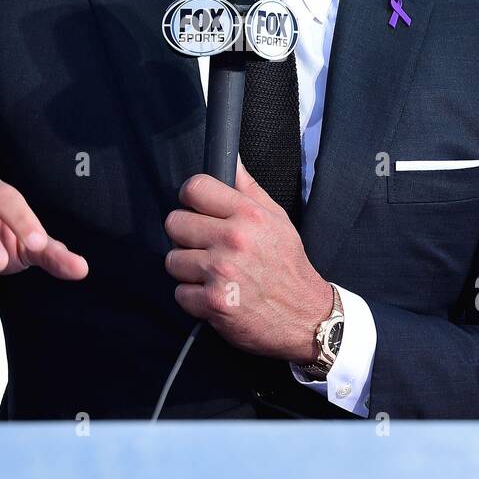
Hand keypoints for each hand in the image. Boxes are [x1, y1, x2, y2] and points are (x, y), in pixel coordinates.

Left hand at [163, 156, 332, 361]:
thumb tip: (232, 160)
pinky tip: (215, 294)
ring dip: (188, 269)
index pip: (195, 188)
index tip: (197, 209)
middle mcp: (233, 240)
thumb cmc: (288, 266)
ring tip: (212, 273)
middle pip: (174, 223)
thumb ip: (249, 189)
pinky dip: (193, 298)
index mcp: (249, 215)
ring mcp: (221, 272)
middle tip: (204, 245)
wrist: (305, 317)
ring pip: (173, 260)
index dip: (191, 198)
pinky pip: (179, 293)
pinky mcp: (213, 303)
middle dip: (185, 235)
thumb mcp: (277, 220)